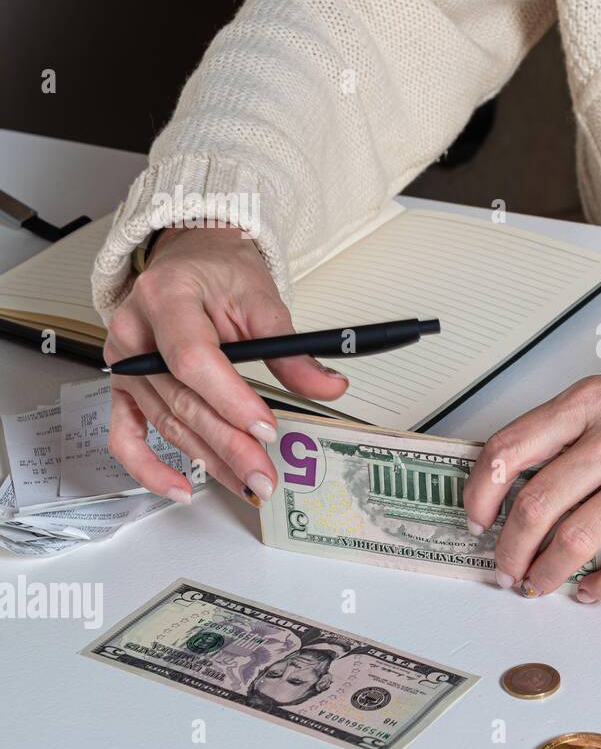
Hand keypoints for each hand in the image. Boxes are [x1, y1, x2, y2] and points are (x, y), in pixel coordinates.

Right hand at [104, 225, 348, 503]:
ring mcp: (123, 362)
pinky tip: (180, 487)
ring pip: (165, 422)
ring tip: (247, 484)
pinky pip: (125, 434)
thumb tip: (328, 387)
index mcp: (166, 298)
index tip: (265, 427)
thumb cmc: (221, 274)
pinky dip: (147, 467)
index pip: (193, 359)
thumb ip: (292, 349)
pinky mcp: (123, 386)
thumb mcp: (263, 300)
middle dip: (227, 444)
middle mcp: (135, 332)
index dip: (230, 399)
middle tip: (264, 475)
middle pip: (182, 400)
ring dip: (207, 460)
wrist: (191, 260)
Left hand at [462, 330, 600, 600]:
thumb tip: (525, 479)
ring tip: (541, 584)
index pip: (509, 449)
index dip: (480, 495)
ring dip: (547, 573)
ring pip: (577, 538)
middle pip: (535, 504)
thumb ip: (575, 429)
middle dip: (510, 550)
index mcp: (591, 401)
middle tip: (507, 568)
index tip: (476, 521)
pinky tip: (594, 590)